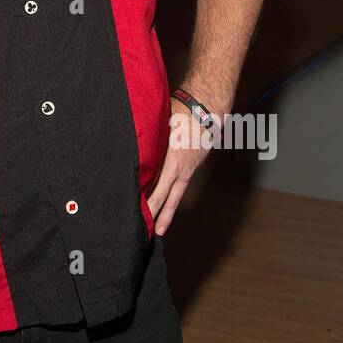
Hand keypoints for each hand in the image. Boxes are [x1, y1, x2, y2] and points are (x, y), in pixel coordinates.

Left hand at [146, 96, 215, 236]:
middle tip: (155, 233)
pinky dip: (173, 192)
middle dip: (162, 217)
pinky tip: (165, 197)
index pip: (160, 190)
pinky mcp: (192, 164)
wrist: (208, 109)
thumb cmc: (183, 114)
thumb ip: (150, 141)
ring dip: (169, 208)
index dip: (151, 205)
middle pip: (171, 198)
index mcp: (174, 162)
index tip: (142, 217)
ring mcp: (190, 168)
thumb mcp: (162, 127)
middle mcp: (183, 169)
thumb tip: (134, 149)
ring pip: (177, 192)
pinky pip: (180, 182)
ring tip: (161, 225)